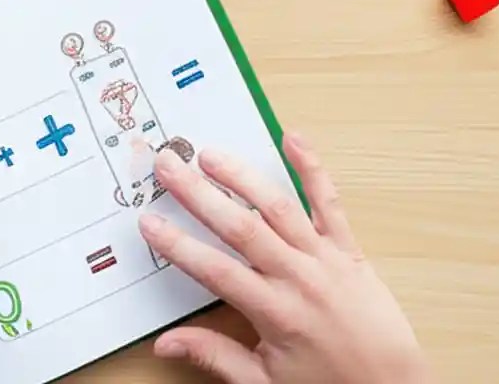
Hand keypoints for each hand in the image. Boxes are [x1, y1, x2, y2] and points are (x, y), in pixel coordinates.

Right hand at [139, 134, 429, 383]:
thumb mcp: (265, 382)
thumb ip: (214, 356)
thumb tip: (167, 343)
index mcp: (275, 312)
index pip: (214, 270)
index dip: (177, 245)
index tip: (150, 223)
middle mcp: (299, 278)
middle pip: (240, 227)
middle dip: (198, 194)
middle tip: (169, 166)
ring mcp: (325, 258)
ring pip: (278, 207)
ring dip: (243, 177)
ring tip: (212, 153)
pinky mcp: (348, 249)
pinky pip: (330, 203)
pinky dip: (313, 169)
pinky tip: (294, 140)